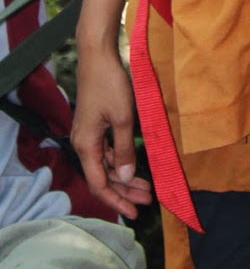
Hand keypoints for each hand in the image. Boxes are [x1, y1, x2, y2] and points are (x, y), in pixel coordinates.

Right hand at [72, 44, 152, 218]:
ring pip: (105, 165)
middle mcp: (83, 144)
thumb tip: (125, 177)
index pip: (99, 185)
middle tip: (148, 200)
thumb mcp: (122, 118)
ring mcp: (88, 135)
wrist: (97, 57)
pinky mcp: (94, 125)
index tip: (135, 212)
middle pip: (103, 177)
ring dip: (124, 176)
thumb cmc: (110, 85)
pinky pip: (105, 152)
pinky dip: (119, 161)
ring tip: (145, 186)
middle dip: (125, 191)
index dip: (117, 201)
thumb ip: (123, 150)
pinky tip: (133, 164)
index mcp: (86, 146)